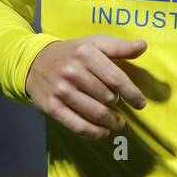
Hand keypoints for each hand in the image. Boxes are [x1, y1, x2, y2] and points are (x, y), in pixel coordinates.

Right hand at [25, 34, 147, 138]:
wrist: (34, 62)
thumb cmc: (72, 53)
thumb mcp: (94, 43)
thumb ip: (119, 47)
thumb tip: (143, 46)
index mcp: (86, 54)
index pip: (116, 78)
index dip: (132, 93)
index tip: (140, 103)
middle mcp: (72, 72)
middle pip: (107, 97)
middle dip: (118, 105)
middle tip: (120, 107)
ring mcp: (61, 91)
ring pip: (95, 113)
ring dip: (110, 122)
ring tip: (117, 122)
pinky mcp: (52, 107)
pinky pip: (78, 126)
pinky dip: (94, 133)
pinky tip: (103, 132)